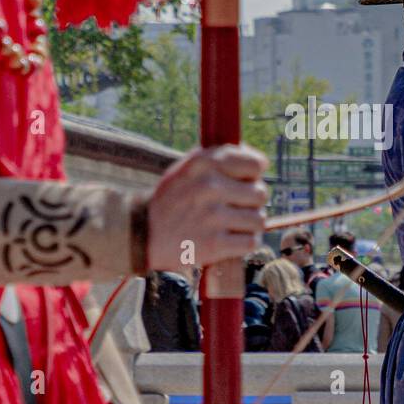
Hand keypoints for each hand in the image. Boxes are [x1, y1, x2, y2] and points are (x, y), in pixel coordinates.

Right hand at [147, 144, 267, 270]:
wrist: (143, 234)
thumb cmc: (172, 200)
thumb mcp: (187, 168)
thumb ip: (219, 159)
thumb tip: (259, 161)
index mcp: (204, 162)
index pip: (255, 164)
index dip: (254, 174)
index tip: (247, 181)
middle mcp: (210, 186)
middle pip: (260, 193)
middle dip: (251, 202)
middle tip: (235, 207)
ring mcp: (213, 216)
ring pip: (258, 219)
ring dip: (248, 225)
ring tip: (231, 225)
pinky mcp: (214, 244)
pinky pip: (251, 241)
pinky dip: (244, 243)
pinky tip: (230, 240)